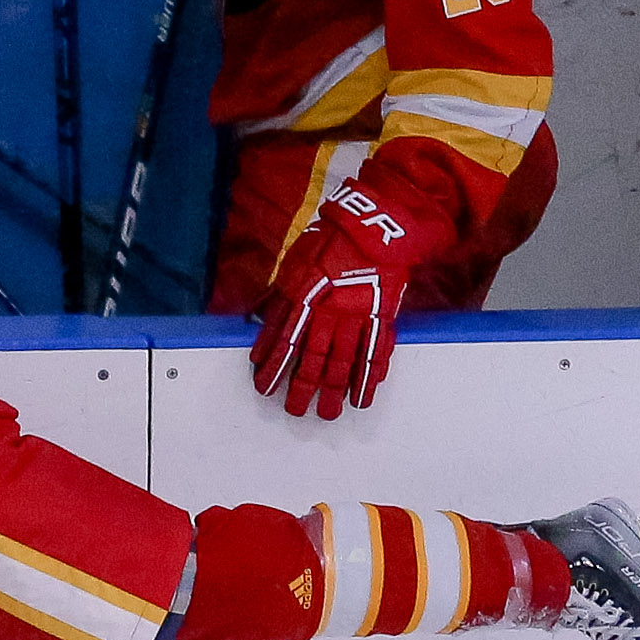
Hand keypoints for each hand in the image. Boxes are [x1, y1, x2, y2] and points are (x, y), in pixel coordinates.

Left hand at [250, 175, 436, 420]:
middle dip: (302, 388)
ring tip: (326, 414)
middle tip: (294, 410)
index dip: (273, 367)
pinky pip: (375, 353)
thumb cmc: (330, 240)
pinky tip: (362, 398)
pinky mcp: (382, 316)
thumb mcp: (295, 263)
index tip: (263, 388)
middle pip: (313, 358)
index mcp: (305, 297)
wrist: (376, 226)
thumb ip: (278, 297)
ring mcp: (358, 315)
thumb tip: (257, 323)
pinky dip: (369, 379)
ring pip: (343, 362)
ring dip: (333, 391)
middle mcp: (329, 311)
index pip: (284, 340)